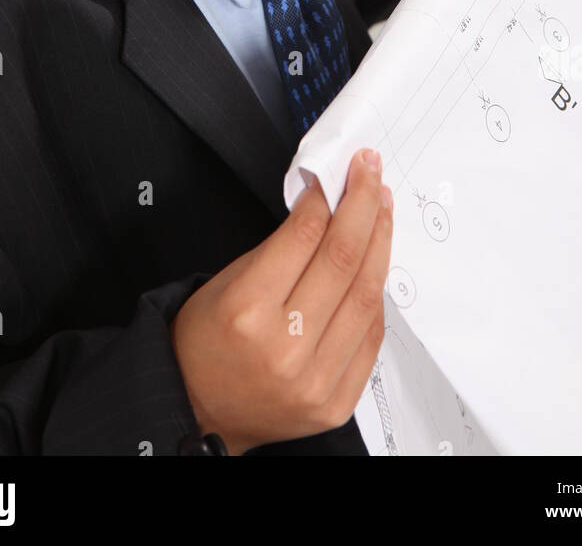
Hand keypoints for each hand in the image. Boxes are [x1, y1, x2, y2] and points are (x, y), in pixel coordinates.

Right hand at [169, 149, 392, 454]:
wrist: (199, 411)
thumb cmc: (206, 342)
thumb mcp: (227, 281)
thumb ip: (280, 247)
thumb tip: (326, 205)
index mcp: (247, 311)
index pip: (304, 237)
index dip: (326, 197)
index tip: (337, 174)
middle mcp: (283, 347)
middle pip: (342, 259)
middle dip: (362, 205)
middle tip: (370, 172)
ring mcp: (314, 379)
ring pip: (367, 295)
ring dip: (380, 242)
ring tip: (382, 208)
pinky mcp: (335, 402)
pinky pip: (372, 336)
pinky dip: (376, 294)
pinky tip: (376, 263)